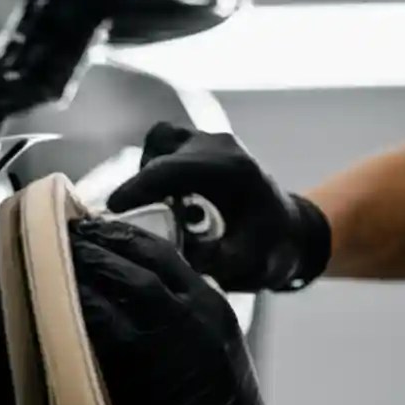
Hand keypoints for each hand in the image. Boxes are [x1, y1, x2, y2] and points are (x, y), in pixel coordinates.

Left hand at [69, 219, 295, 404]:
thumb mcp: (211, 357)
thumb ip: (178, 329)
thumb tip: (126, 316)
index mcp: (212, 305)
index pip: (163, 252)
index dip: (122, 237)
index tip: (93, 232)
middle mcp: (196, 308)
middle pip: (139, 253)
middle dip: (97, 239)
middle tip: (62, 235)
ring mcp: (173, 330)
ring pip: (120, 276)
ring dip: (82, 263)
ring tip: (47, 257)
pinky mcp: (146, 360)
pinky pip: (102, 318)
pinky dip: (75, 304)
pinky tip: (50, 300)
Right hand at [107, 122, 331, 291]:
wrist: (291, 231)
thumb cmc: (271, 248)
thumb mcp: (248, 263)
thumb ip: (212, 260)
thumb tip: (170, 255)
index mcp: (232, 169)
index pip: (171, 170)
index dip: (137, 188)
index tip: (113, 208)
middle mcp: (218, 146)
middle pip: (160, 153)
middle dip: (142, 188)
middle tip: (137, 221)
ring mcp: (209, 141)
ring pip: (160, 144)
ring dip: (150, 175)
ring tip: (156, 210)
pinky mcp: (200, 146)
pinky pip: (165, 149)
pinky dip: (157, 173)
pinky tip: (165, 204)